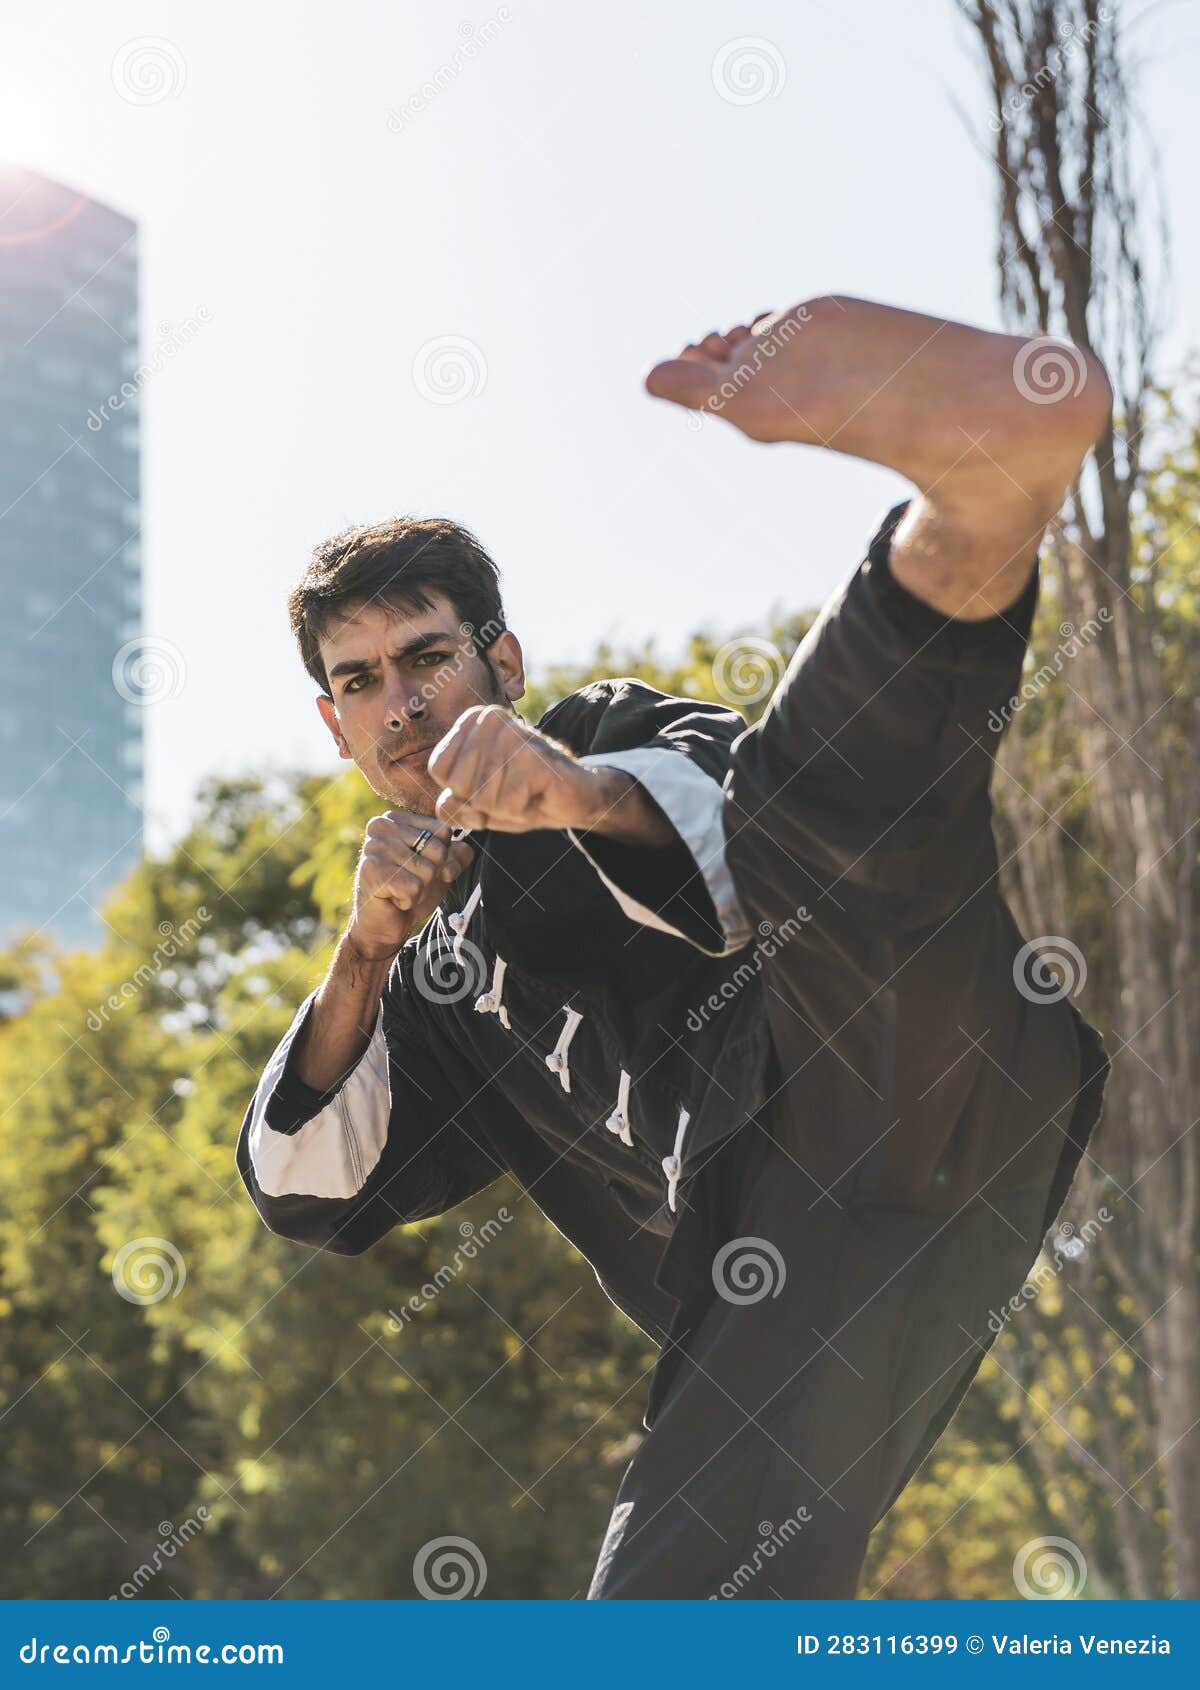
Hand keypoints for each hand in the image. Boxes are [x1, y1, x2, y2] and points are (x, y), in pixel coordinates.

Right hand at [347, 812, 475, 959]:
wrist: (382, 924)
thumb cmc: (408, 890)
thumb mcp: (439, 869)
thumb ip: (457, 854)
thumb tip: (464, 848)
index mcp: (397, 818)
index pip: (443, 831)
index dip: (442, 857)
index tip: (419, 866)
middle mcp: (382, 826)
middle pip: (438, 850)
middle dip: (431, 875)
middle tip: (407, 881)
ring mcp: (374, 847)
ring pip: (428, 870)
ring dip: (420, 889)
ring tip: (399, 889)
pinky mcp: (371, 871)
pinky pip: (414, 887)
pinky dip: (409, 900)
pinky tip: (392, 899)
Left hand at [428, 705, 602, 833]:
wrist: (575, 797)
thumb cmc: (522, 796)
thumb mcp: (477, 805)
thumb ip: (453, 806)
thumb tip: (448, 804)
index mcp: (472, 720)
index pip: (439, 770)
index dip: (461, 792)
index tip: (490, 784)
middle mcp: (491, 718)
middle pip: (458, 786)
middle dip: (483, 804)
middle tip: (511, 790)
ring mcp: (514, 734)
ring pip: (482, 798)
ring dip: (505, 808)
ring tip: (526, 792)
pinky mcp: (535, 756)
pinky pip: (508, 805)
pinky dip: (523, 811)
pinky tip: (539, 794)